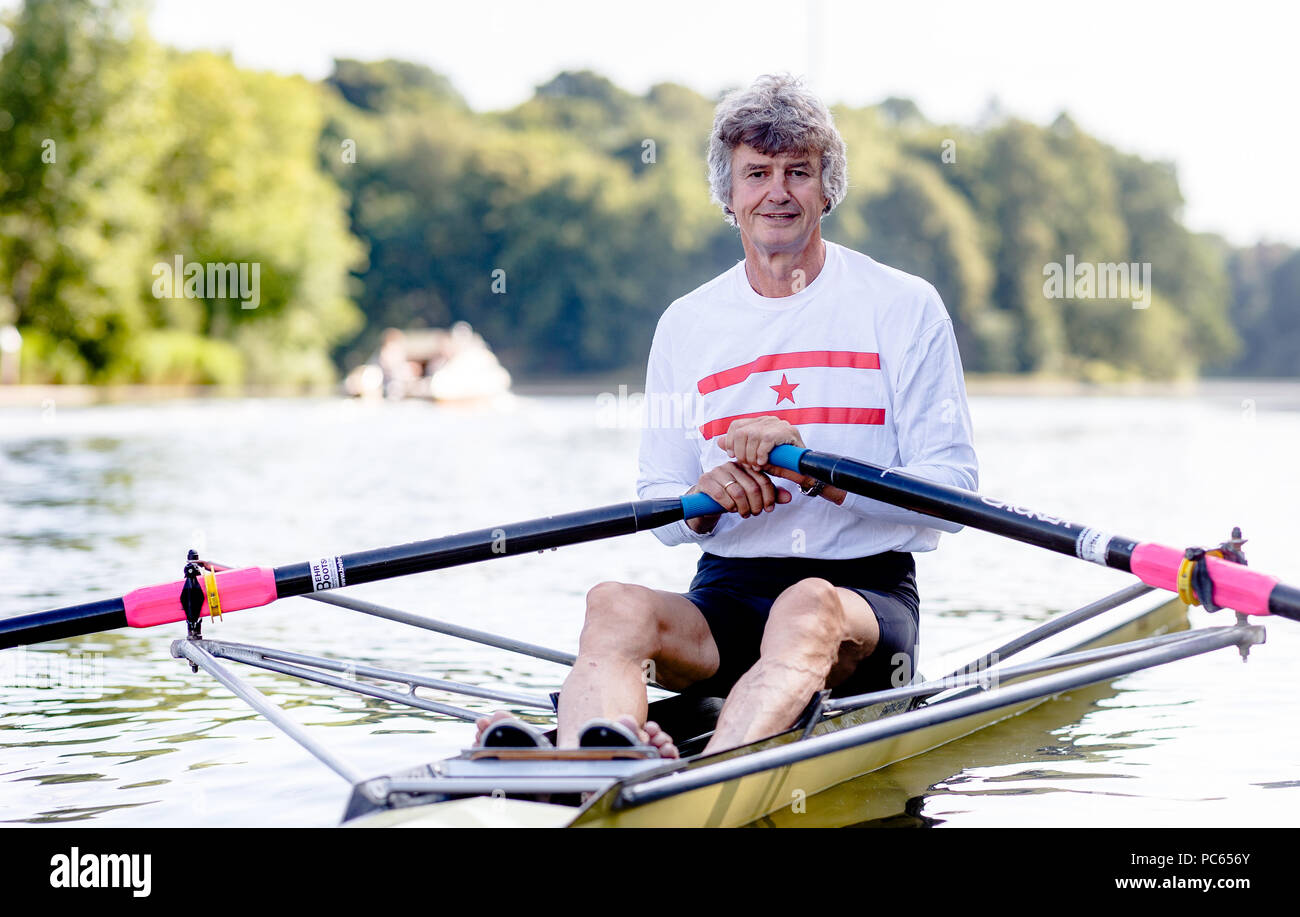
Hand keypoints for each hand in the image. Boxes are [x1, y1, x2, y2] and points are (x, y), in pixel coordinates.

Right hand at [685, 461, 791, 532]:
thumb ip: (769, 495)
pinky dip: (728, 505)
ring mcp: (718, 471)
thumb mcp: (751, 496)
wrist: (705, 501)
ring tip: (743, 513)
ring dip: (743, 507)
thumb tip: (789, 497)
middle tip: (755, 513)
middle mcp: (732, 465)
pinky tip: (731, 509)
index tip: (769, 508)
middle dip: (756, 505)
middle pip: (752, 487)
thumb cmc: (731, 497)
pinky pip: (721, 494)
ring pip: (737, 492)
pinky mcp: (706, 480)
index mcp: (746, 466)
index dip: (769, 497)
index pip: (763, 480)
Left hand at [719, 416, 845, 504]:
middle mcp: (769, 420)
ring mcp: (779, 424)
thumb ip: (739, 448)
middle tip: (748, 465)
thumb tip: (718, 442)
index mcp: (761, 423)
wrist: (805, 471)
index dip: (730, 441)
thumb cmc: (780, 464)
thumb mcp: (756, 456)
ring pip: (751, 435)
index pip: (736, 425)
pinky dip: (761, 454)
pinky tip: (763, 463)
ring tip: (757, 466)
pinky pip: (765, 440)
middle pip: (742, 431)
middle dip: (740, 452)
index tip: (731, 456)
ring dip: (751, 455)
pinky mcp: (786, 431)